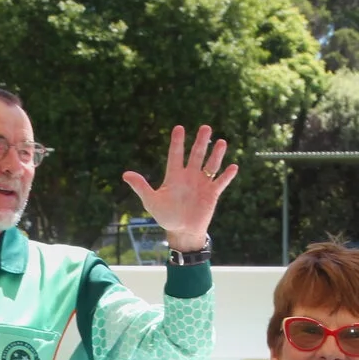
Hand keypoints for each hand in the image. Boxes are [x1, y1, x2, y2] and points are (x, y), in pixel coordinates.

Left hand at [122, 126, 235, 253]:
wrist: (182, 231)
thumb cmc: (165, 216)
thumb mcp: (151, 201)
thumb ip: (141, 187)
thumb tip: (125, 175)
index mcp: (174, 175)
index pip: (175, 155)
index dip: (177, 142)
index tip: (179, 128)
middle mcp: (190, 176)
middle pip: (196, 155)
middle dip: (201, 142)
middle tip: (205, 128)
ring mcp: (202, 183)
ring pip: (210, 165)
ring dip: (216, 154)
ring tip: (222, 142)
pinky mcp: (212, 194)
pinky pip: (221, 182)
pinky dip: (227, 175)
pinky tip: (233, 167)